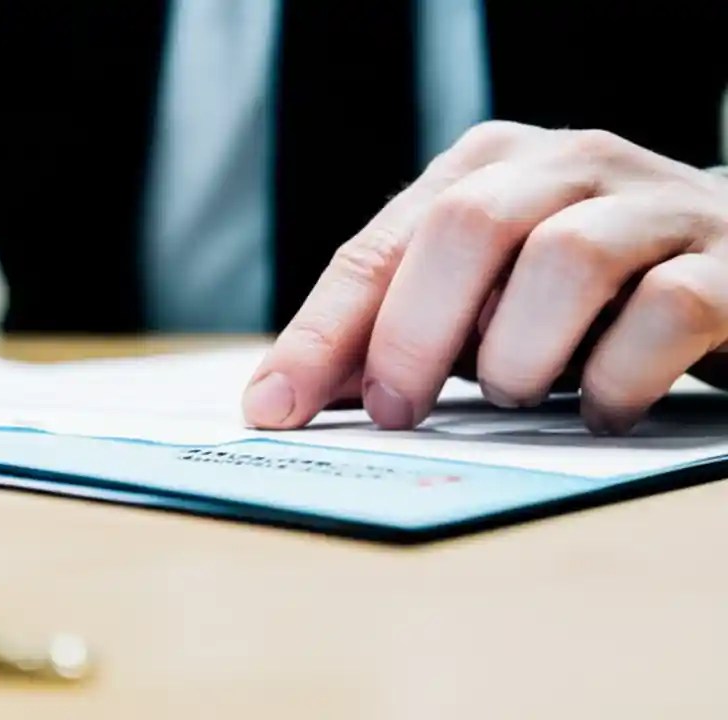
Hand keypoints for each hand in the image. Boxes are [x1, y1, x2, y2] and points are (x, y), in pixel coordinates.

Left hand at [243, 121, 727, 433]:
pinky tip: (603, 408)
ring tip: (521, 396)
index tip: (275, 408)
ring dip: (523, 356)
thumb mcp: (477, 300)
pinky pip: (666, 311)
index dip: (320, 333)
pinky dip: (618, 377)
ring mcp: (652, 205)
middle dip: (414, 336)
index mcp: (483, 167)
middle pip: (465, 228)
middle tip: (399, 410)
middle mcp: (564, 164)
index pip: (378, 248)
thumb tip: (285, 399)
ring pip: (566, 260)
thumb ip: (392, 333)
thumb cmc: (578, 295)